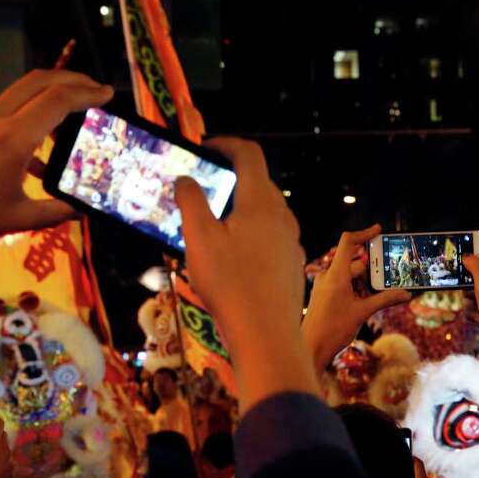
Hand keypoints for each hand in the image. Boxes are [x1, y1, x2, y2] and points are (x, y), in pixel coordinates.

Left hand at [0, 69, 111, 327]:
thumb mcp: (19, 220)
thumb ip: (55, 211)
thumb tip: (79, 210)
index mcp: (12, 139)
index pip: (57, 101)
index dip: (87, 93)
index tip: (107, 93)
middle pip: (38, 81)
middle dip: (70, 79)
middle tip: (93, 89)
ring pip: (17, 95)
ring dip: (46, 98)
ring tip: (67, 119)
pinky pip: (0, 113)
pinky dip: (24, 118)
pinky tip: (30, 153)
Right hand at [176, 138, 318, 408]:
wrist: (266, 334)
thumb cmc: (231, 284)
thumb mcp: (199, 238)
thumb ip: (191, 201)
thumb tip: (187, 178)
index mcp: (260, 201)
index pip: (249, 154)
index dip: (226, 144)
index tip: (206, 147)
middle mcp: (282, 216)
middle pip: (258, 182)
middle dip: (229, 179)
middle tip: (202, 189)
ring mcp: (291, 240)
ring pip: (265, 212)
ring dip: (239, 209)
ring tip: (212, 226)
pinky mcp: (292, 263)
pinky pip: (271, 237)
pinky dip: (250, 234)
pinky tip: (231, 257)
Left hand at [302, 225, 409, 372]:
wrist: (311, 349)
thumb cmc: (332, 330)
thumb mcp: (363, 312)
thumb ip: (386, 299)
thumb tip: (406, 294)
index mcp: (336, 275)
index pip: (348, 242)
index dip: (364, 233)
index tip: (378, 230)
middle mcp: (328, 276)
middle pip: (354, 262)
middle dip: (370, 272)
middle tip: (384, 285)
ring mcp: (324, 285)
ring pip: (349, 275)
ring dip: (362, 284)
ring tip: (368, 302)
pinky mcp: (323, 294)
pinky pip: (342, 284)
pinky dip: (354, 290)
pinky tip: (359, 305)